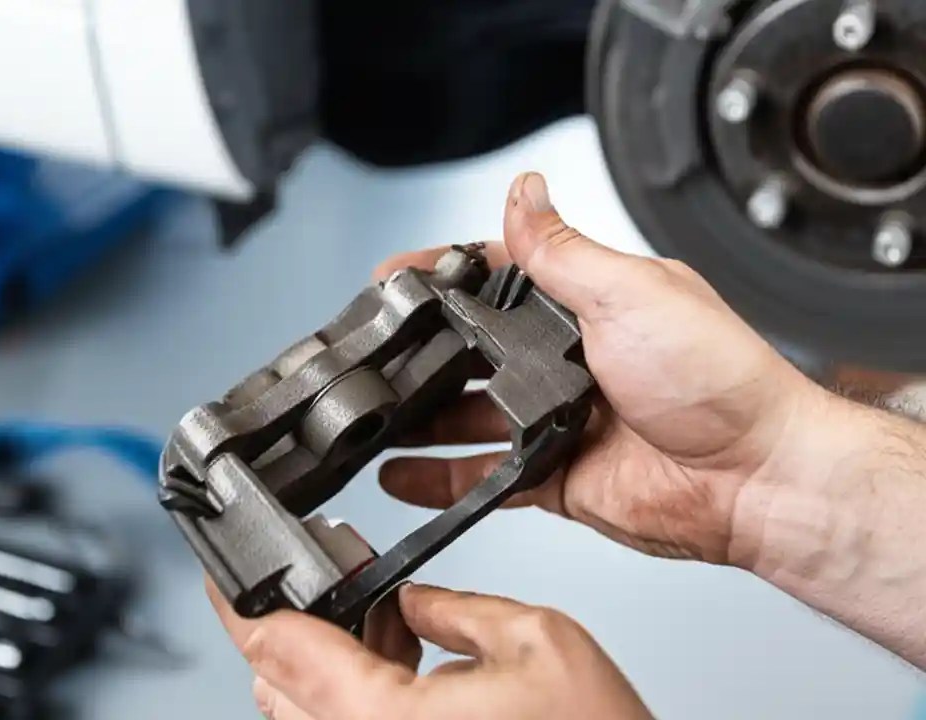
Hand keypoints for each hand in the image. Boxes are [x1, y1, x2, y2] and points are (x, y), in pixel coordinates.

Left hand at [209, 579, 652, 719]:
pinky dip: (353, 704)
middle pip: (274, 685)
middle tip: (340, 592)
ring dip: (326, 668)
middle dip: (295, 628)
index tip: (224, 574)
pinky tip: (406, 674)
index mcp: (379, 719)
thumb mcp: (539, 643)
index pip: (274, 646)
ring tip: (389, 634)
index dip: (240, 600)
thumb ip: (457, 608)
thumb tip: (414, 602)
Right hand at [376, 172, 830, 565]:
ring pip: (468, 416)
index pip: (496, 277)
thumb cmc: (719, 380)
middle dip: (421, 351)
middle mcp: (569, 357)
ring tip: (373, 416)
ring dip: (421, 418)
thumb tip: (525, 190)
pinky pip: (485, 477)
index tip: (391, 277)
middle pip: (472, 350)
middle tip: (372, 353)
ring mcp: (559, 418)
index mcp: (587, 301)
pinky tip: (404, 474)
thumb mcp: (630, 293)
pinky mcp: (555, 474)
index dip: (441, 276)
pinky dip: (441, 479)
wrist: (757, 477)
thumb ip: (561, 250)